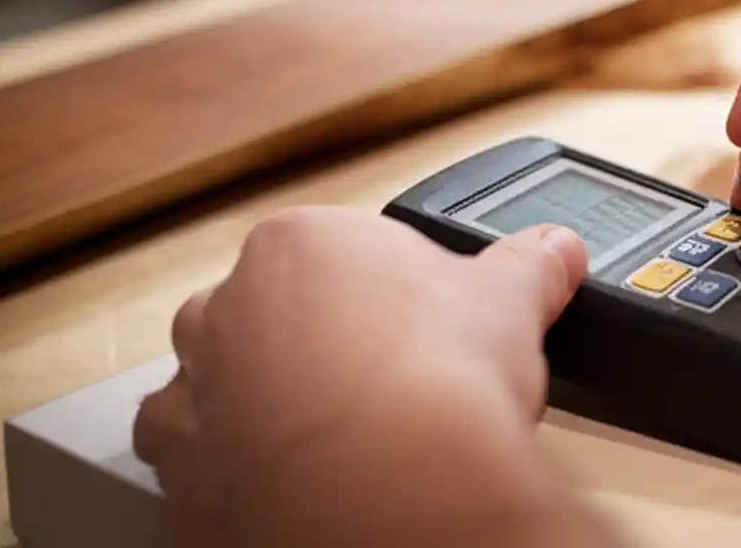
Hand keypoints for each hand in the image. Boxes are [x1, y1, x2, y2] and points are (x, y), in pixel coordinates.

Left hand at [135, 207, 622, 547]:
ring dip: (265, 405)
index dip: (390, 297)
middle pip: (271, 314)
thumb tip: (556, 251)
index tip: (425, 332)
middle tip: (388, 387)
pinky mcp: (184, 474)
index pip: (341, 256)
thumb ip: (527, 267)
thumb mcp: (507, 304)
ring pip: (223, 385)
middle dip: (319, 344)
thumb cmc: (436, 383)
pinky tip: (296, 485)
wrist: (395, 493)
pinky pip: (203, 463)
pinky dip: (240, 472)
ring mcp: (198, 392)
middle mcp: (228, 309)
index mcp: (299, 246)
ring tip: (342, 442)